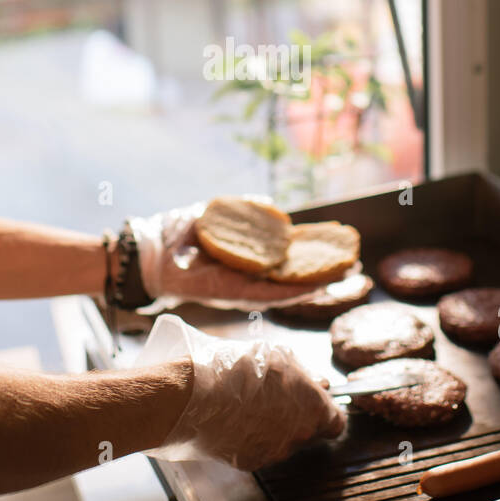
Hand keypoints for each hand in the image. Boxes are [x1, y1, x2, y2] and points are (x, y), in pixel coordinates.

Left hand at [129, 200, 343, 310]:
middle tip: (352, 263)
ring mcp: (241, 287)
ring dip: (316, 284)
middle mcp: (247, 275)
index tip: (335, 244)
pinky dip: (291, 293)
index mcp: (244, 257)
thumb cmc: (175, 233)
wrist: (147, 252)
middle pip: (292, 275)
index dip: (310, 251)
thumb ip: (242, 210)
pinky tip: (314, 287)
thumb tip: (270, 204)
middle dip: (322, 270)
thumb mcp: (213, 213)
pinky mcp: (231, 295)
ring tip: (344, 275)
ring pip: (286, 289)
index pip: (283, 255)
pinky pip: (266, 296)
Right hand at [140, 313, 345, 469]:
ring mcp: (274, 452)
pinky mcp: (250, 462)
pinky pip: (258, 450)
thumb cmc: (238, 369)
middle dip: (297, 417)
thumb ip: (304, 373)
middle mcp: (299, 436)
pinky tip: (235, 420)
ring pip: (283, 442)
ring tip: (249, 406)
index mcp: (313, 408)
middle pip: (309, 432)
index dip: (326, 411)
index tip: (316, 403)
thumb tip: (318, 382)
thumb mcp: (279, 356)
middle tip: (276, 398)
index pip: (336, 422)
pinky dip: (251, 438)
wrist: (196, 396)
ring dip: (273, 428)